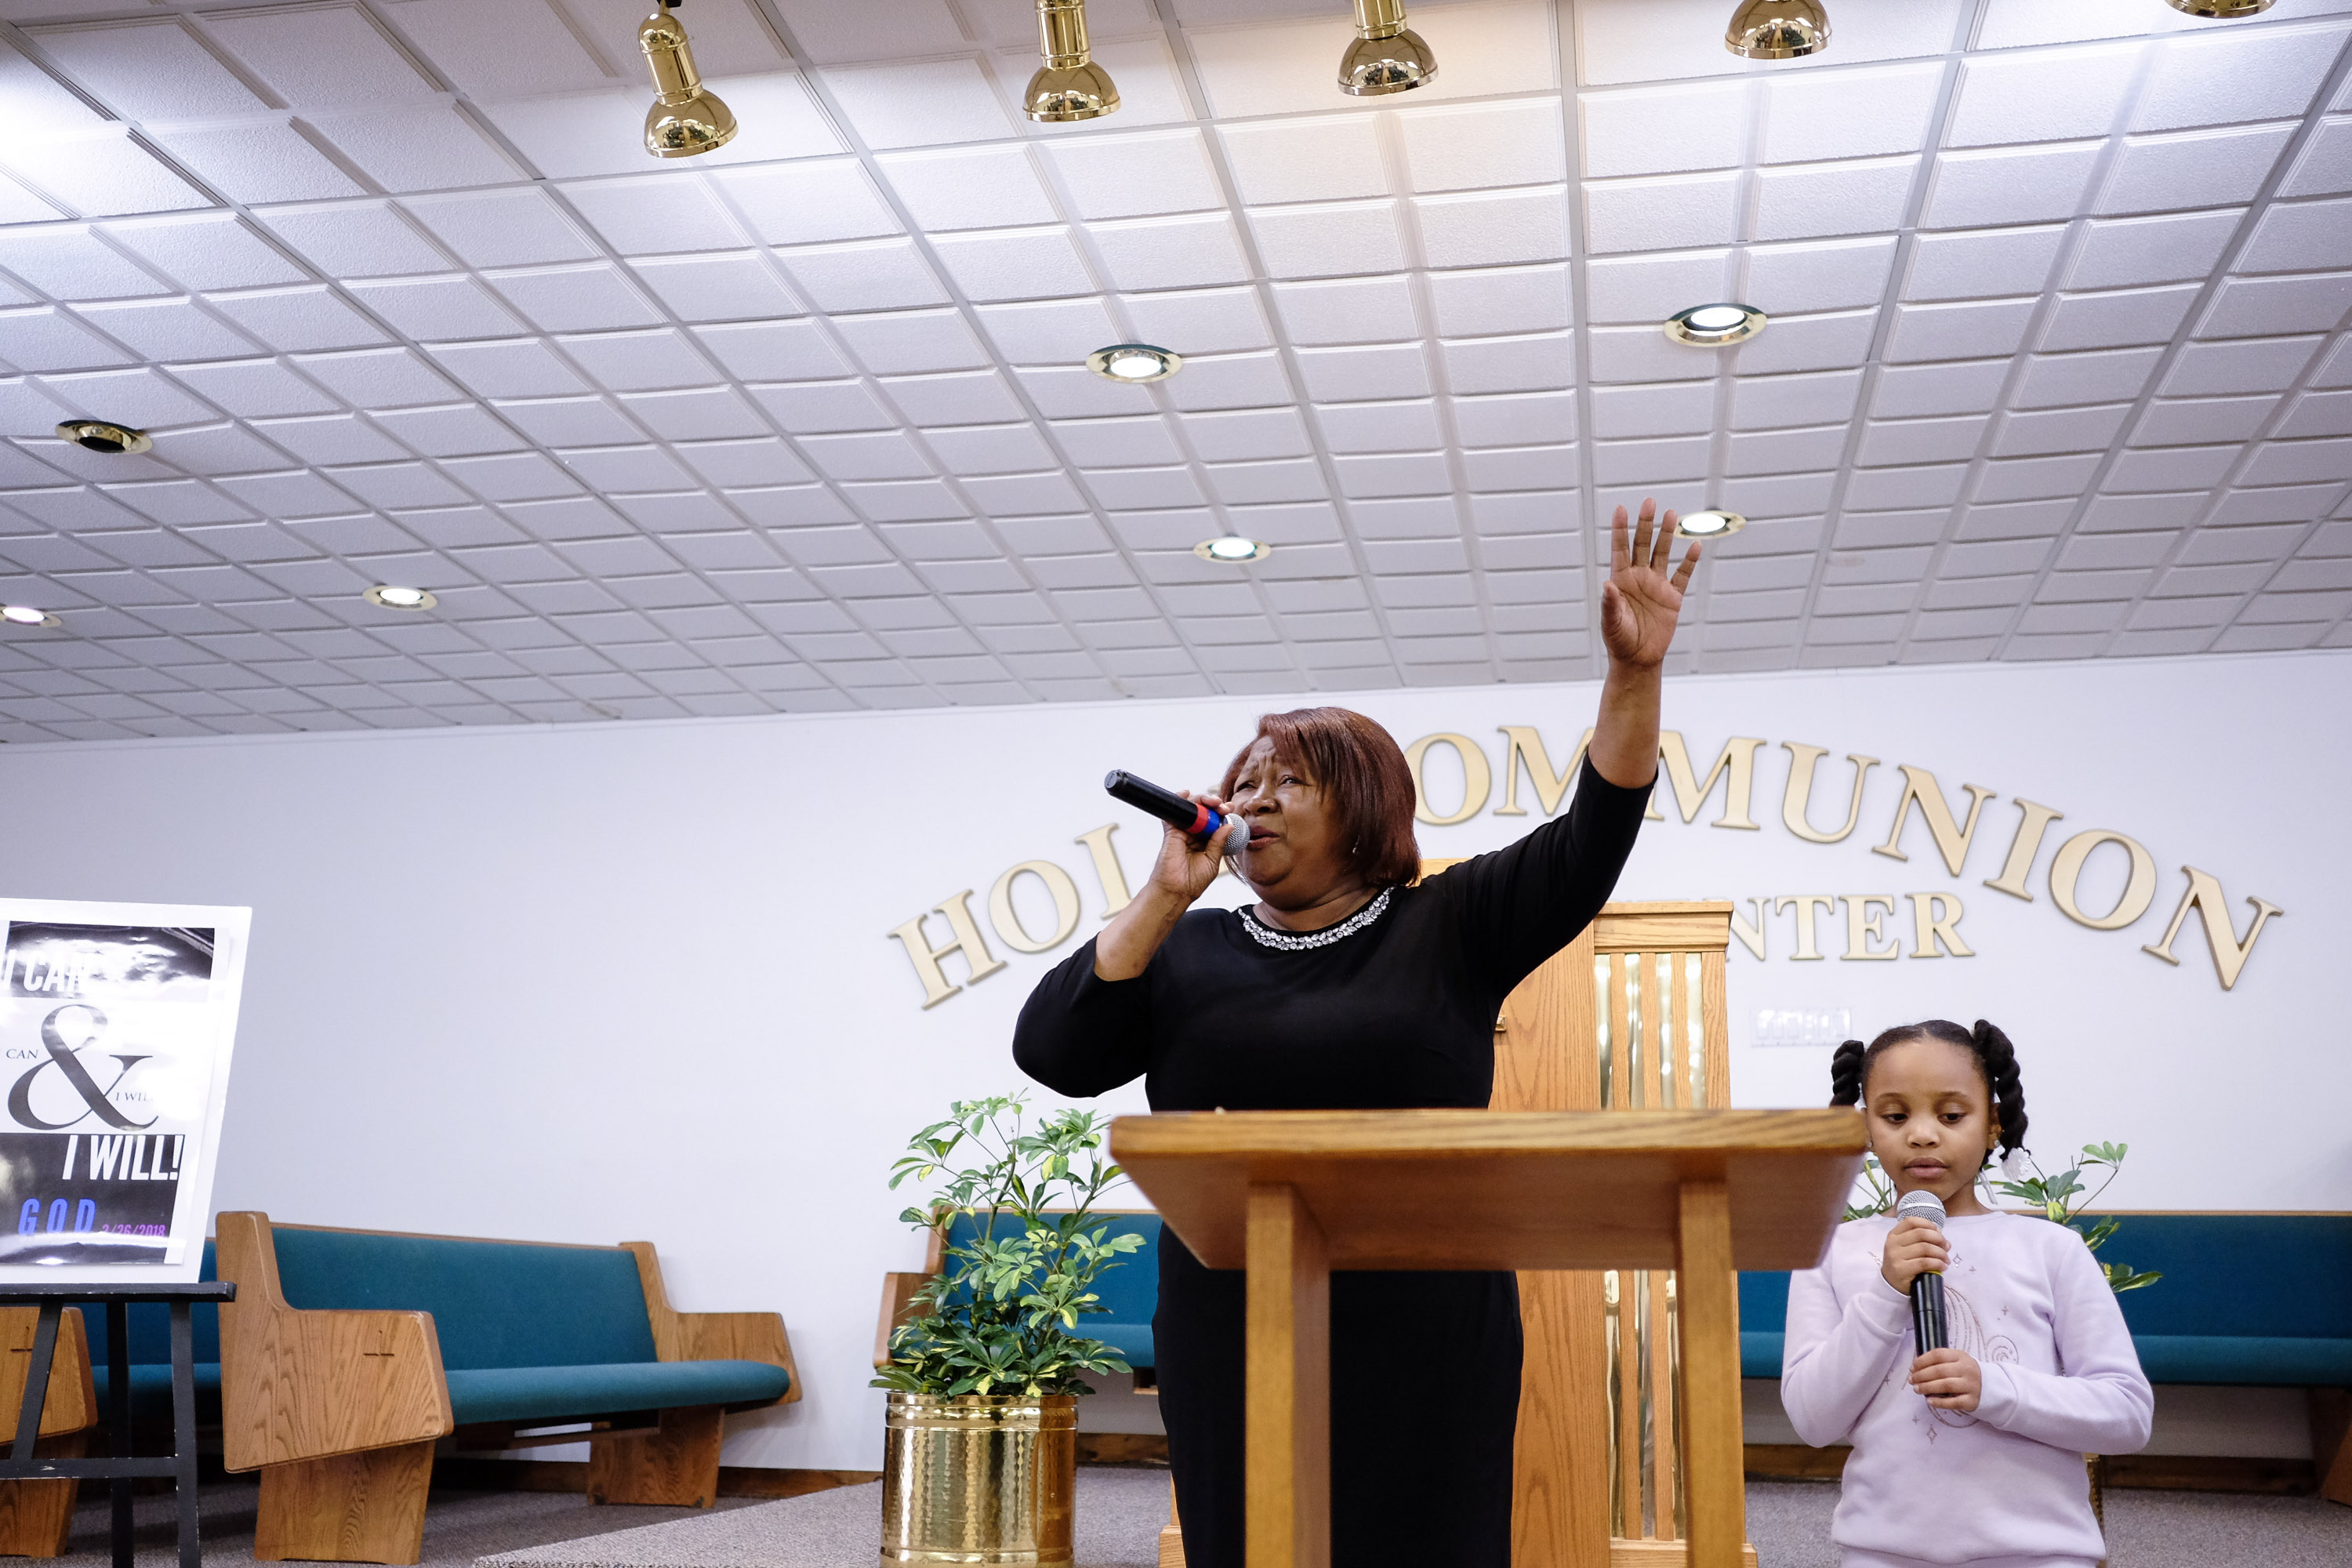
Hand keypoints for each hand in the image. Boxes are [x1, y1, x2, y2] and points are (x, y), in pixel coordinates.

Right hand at [1144, 791, 1240, 904]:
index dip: (1222, 814)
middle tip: (1223, 806)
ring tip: (1212, 802)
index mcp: (1206, 842)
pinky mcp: (1171, 832)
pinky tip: (1186, 794)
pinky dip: (1179, 801)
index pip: (1215, 822)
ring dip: (1202, 801)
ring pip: (1191, 809)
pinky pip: (1174, 812)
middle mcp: (1194, 835)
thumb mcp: (1212, 861)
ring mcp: (1182, 832)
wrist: (1176, 892)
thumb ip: (1218, 842)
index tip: (1230, 809)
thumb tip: (1228, 825)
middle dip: (1214, 805)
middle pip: (1204, 812)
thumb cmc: (1193, 882)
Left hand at [1601, 498, 1699, 669]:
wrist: (1638, 659)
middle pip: (1643, 544)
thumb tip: (1608, 585)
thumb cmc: (1619, 640)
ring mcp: (1656, 585)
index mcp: (1621, 580)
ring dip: (1666, 535)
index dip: (1620, 529)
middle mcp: (1639, 577)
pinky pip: (1682, 575)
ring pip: (1662, 553)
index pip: (1620, 549)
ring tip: (1671, 514)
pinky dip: (1689, 562)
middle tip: (1649, 502)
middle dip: (1645, 524)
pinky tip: (1695, 546)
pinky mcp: (1672, 597)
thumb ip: (1610, 604)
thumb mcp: (1611, 623)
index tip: (1620, 509)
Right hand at [1880, 1215, 1948, 1295]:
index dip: (1927, 1223)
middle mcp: (1892, 1243)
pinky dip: (1938, 1264)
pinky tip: (1942, 1267)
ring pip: (1925, 1248)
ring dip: (1941, 1253)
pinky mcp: (1901, 1270)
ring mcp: (1895, 1256)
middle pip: (1921, 1233)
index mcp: (1894, 1235)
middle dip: (1938, 1239)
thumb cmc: (1903, 1264)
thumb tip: (1945, 1240)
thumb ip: (1923, 1241)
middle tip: (1946, 1247)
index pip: (1911, 1221)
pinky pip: (1924, 1263)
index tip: (1938, 1231)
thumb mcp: (1907, 1249)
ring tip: (1946, 1260)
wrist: (1891, 1284)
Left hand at [1909, 1347, 1980, 1410]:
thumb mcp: (1956, 1361)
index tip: (1912, 1368)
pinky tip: (1929, 1401)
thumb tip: (1915, 1367)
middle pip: (1940, 1371)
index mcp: (1961, 1356)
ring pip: (1945, 1385)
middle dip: (1921, 1376)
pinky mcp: (1972, 1400)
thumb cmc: (1964, 1373)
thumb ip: (1939, 1361)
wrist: (1989, 1386)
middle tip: (1912, 1380)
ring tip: (1917, 1389)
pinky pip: (1953, 1402)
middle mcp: (1967, 1369)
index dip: (1922, 1361)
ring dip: (1927, 1387)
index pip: (1938, 1354)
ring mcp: (1971, 1385)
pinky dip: (1939, 1402)